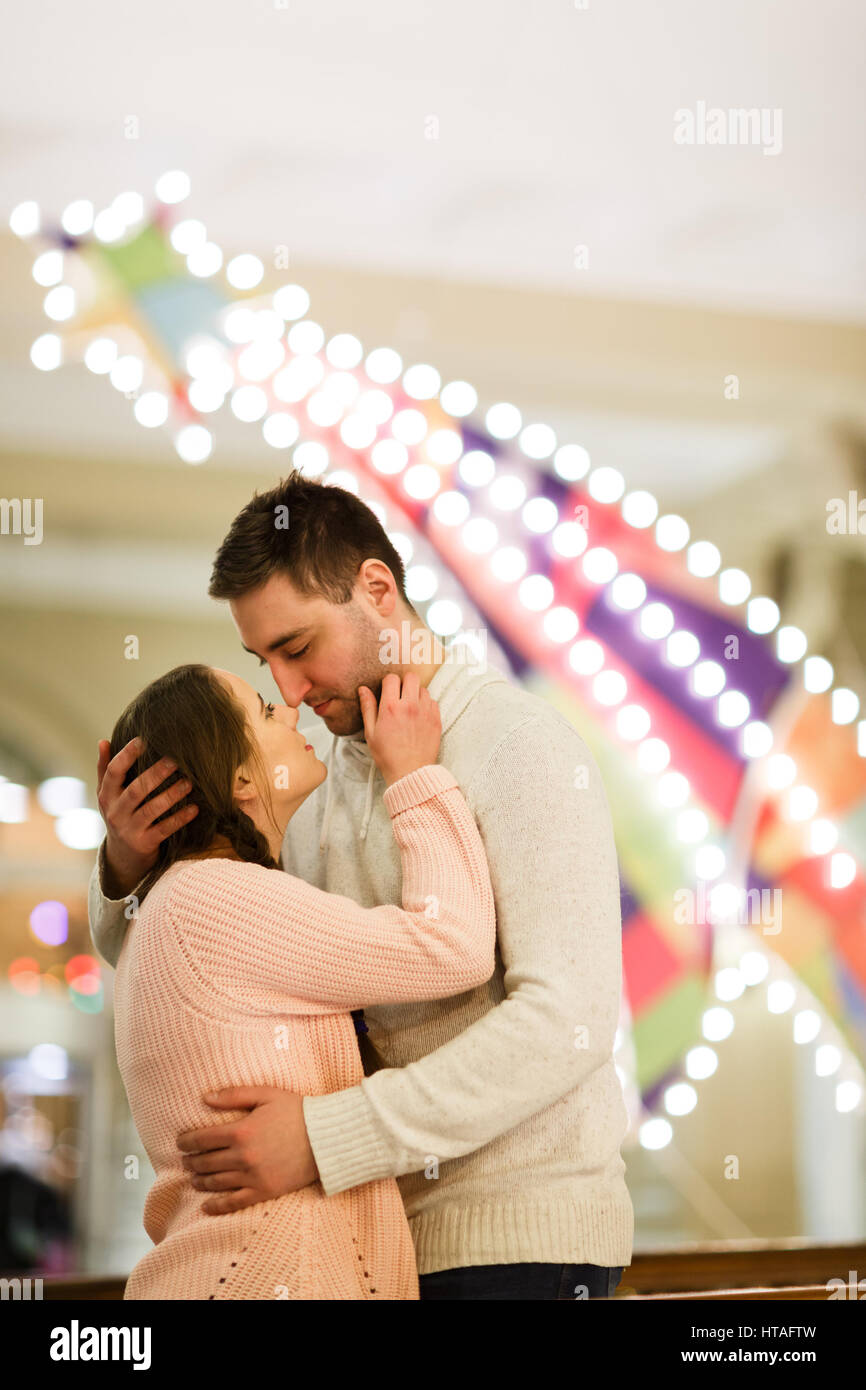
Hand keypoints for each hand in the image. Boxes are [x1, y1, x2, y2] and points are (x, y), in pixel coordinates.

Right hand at [96, 737, 198, 895]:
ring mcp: (129, 830)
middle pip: (136, 790)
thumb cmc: (119, 815)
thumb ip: (105, 769)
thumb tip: (103, 741)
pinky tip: (194, 808)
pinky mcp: (144, 844)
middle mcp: (115, 812)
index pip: (113, 772)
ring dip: (171, 795)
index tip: (142, 740)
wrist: (122, 857)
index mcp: (106, 796)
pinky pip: (164, 829)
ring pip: (151, 810)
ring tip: (189, 782)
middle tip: (175, 760)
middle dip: (155, 774)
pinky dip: (179, 819)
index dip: (126, 755)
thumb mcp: (108, 796)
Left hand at [177, 1087, 317, 1214]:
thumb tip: (205, 1098)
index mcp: (241, 1131)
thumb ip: (234, 1095)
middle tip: (185, 1161)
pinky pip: (234, 1202)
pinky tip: (206, 1206)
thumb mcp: (266, 1094)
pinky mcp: (264, 1191)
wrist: (326, 1137)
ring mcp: (253, 1176)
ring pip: (215, 1182)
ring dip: (199, 1181)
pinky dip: (216, 1206)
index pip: (202, 1139)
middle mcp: (243, 1156)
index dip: (186, 1142)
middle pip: (205, 1162)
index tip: (181, 1143)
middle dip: (191, 1161)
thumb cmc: (297, 1111)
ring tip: (193, 1178)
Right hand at [358, 671, 441, 786]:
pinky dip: (426, 704)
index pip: (392, 679)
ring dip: (416, 693)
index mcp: (391, 707)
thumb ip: (368, 707)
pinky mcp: (436, 719)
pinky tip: (419, 716)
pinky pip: (433, 701)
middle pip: (411, 677)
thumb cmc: (387, 755)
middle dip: (404, 682)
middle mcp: (410, 706)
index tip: (387, 691)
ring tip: (409, 707)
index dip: (388, 683)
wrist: (410, 772)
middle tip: (400, 694)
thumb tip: (363, 689)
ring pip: (423, 689)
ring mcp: (426, 712)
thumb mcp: (371, 732)